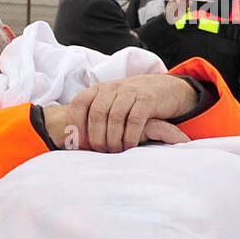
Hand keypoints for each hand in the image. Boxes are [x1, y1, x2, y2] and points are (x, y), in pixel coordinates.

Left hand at [46, 74, 196, 152]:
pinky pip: (134, 120)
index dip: (76, 124)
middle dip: (96, 136)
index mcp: (99, 89)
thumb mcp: (111, 101)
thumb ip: (94, 114)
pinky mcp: (147, 100)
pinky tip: (128, 145)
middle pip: (96, 113)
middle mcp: (113, 88)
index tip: (79, 142)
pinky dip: (129, 135)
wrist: (166, 89)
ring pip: (114, 117)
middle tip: (100, 150)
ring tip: (114, 150)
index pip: (79, 103)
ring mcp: (130, 92)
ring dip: (112, 138)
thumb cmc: (132, 102)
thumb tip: (73, 139)